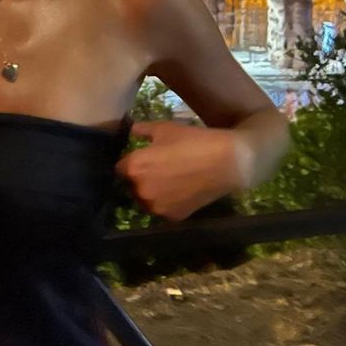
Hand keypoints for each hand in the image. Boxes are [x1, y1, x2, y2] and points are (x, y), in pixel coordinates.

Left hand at [113, 120, 245, 221]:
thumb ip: (141, 130)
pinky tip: (180, 189)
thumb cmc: (192, 140)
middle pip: (131, 185)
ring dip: (151, 190)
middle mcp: (141, 191)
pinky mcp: (173, 217)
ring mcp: (157, 207)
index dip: (129, 161)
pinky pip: (162, 207)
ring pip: (145, 199)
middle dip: (138, 177)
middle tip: (156, 166)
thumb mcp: (164, 129)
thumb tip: (130, 130)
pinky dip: (167, 200)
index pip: (119, 167)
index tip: (139, 157)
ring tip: (168, 178)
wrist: (226, 162)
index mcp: (135, 168)